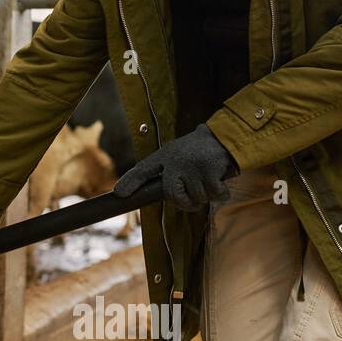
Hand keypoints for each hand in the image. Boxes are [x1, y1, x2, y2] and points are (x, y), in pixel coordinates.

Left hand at [113, 123, 237, 211]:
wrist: (222, 137)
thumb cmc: (196, 151)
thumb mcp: (174, 155)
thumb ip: (164, 172)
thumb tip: (155, 194)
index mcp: (164, 157)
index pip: (142, 170)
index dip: (130, 182)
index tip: (119, 193)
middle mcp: (175, 162)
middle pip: (174, 196)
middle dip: (186, 203)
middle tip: (193, 199)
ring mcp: (192, 166)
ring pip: (197, 198)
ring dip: (205, 195)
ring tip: (207, 180)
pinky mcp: (209, 170)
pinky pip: (214, 194)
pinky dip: (220, 193)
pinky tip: (219, 181)